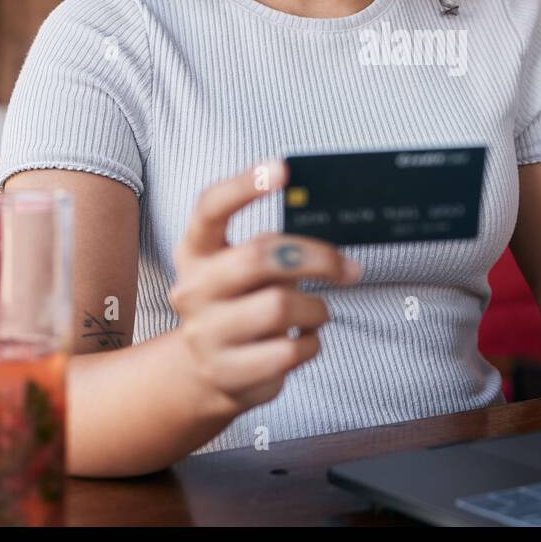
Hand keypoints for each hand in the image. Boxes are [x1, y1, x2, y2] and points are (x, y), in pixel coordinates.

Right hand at [167, 160, 362, 417]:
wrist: (202, 371)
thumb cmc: (237, 304)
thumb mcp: (240, 269)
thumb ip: (272, 249)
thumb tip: (334, 248)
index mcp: (195, 251)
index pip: (211, 207)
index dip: (245, 185)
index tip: (283, 168)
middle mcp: (193, 289)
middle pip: (260, 256)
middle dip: (316, 257)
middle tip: (347, 267)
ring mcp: (206, 334)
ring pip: (282, 307)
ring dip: (316, 308)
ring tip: (315, 311)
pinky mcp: (227, 373)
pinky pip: (291, 350)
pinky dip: (311, 343)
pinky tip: (301, 341)